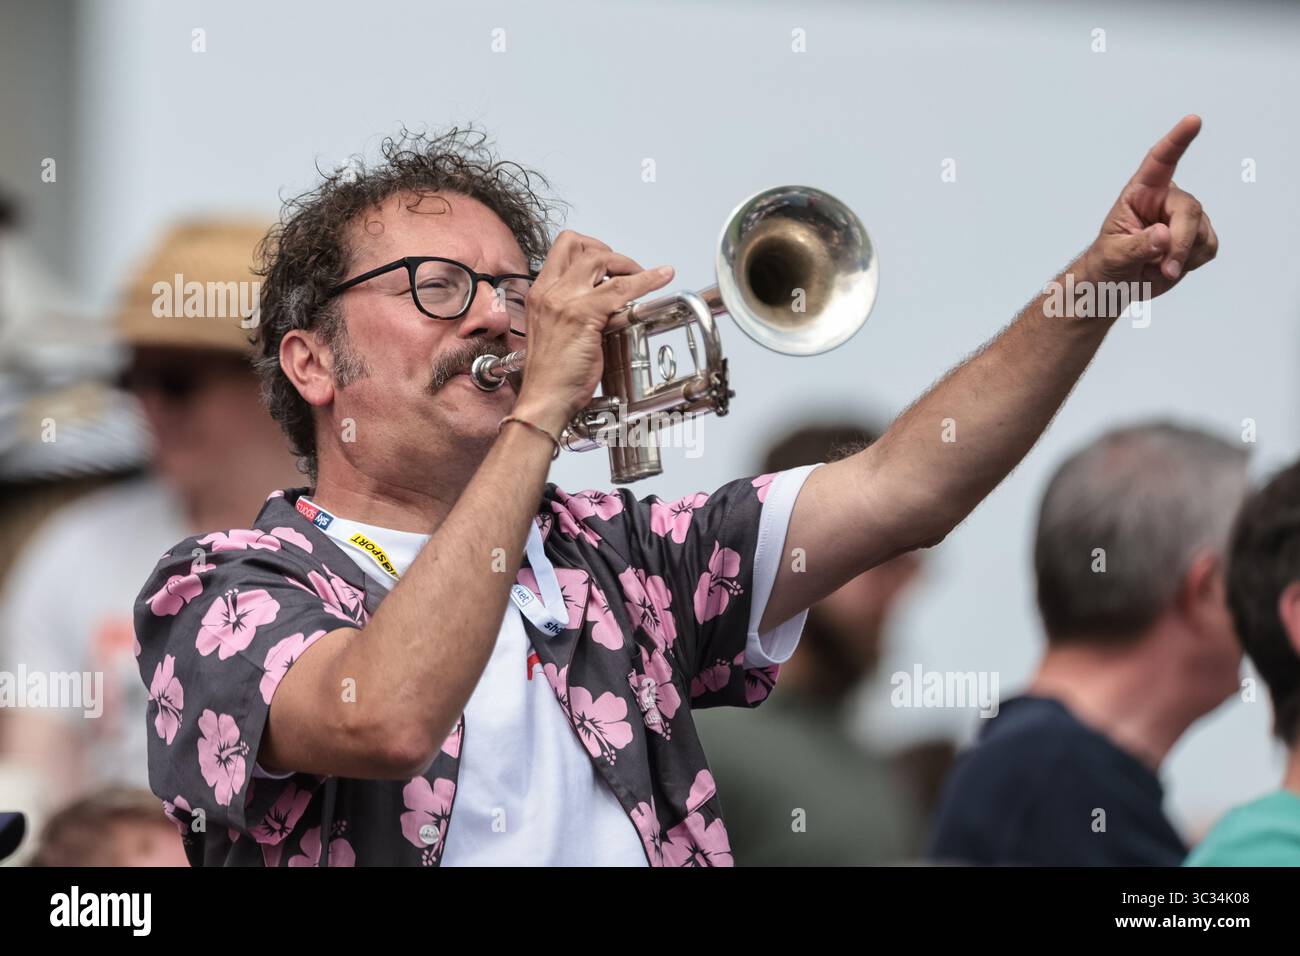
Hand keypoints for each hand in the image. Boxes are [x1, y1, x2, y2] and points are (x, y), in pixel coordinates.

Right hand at [512, 231, 673, 434]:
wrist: (545, 400)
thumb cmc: (552, 376)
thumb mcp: (556, 333)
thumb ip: (574, 312)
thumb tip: (606, 303)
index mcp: (540, 293)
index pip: (563, 248)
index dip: (591, 247)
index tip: (609, 263)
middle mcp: (549, 292)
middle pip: (580, 245)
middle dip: (609, 252)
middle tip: (627, 272)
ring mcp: (564, 301)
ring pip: (601, 260)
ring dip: (627, 264)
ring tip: (642, 278)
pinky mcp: (582, 315)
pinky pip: (621, 288)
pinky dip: (647, 280)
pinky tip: (661, 278)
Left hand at [1081, 114, 1217, 299]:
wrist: (1116, 283)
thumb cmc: (1108, 262)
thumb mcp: (1113, 256)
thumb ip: (1136, 246)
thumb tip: (1163, 235)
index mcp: (1140, 193)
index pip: (1159, 162)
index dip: (1177, 140)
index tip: (1194, 121)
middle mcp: (1166, 199)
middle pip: (1189, 210)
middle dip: (1180, 243)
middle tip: (1166, 270)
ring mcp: (1185, 217)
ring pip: (1201, 233)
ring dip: (1180, 258)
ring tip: (1153, 266)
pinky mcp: (1199, 236)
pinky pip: (1207, 248)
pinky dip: (1189, 263)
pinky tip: (1169, 266)